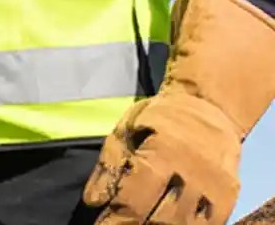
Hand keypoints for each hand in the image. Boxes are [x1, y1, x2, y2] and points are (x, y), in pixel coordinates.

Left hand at [82, 0, 274, 223]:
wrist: (208, 107)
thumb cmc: (157, 118)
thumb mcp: (125, 130)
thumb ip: (108, 166)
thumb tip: (92, 201)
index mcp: (162, 154)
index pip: (133, 200)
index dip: (115, 219)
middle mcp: (192, 173)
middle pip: (160, 218)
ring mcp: (213, 186)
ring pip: (183, 224)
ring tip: (140, 224)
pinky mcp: (227, 195)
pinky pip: (208, 223)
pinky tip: (168, 223)